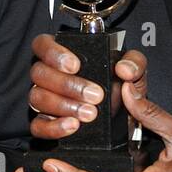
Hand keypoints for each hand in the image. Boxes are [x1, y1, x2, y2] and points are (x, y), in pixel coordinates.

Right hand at [27, 33, 147, 139]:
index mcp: (63, 55)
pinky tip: (73, 126)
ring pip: (37, 98)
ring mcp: (44, 99)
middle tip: (95, 95)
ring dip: (64, 106)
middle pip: (39, 73)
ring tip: (89, 113)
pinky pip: (38, 126)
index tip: (75, 65)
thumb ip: (134, 64)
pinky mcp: (45, 123)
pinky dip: (53, 127)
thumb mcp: (134, 70)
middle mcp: (49, 75)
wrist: (125, 118)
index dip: (53, 53)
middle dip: (67, 85)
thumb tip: (124, 69)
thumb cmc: (122, 87)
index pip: (43, 44)